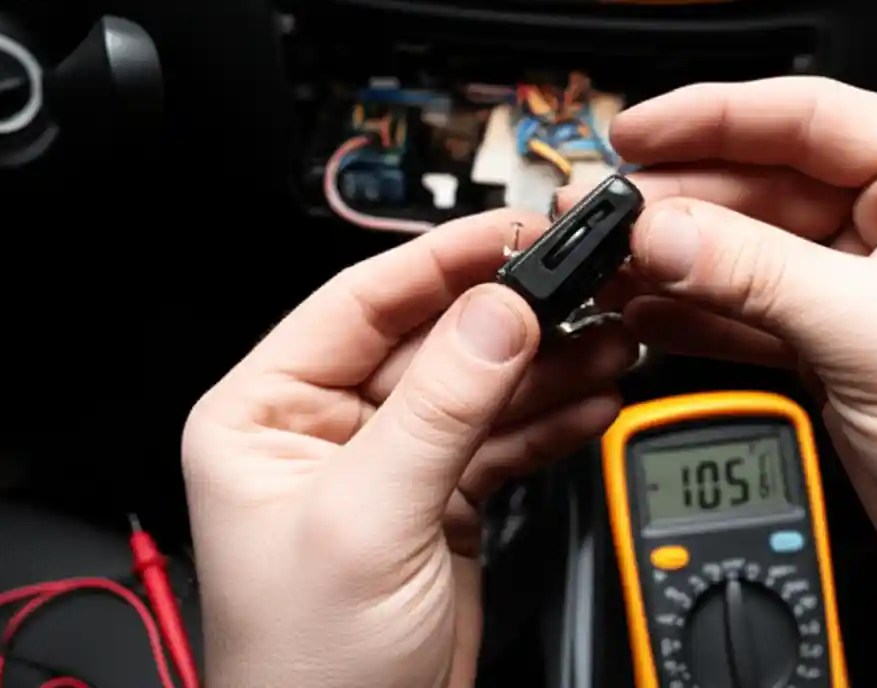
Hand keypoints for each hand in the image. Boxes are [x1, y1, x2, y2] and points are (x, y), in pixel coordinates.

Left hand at [181, 210, 636, 687]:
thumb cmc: (307, 665)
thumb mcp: (368, 518)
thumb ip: (439, 407)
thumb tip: (499, 311)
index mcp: (267, 412)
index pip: (361, 302)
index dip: (442, 261)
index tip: (514, 232)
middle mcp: (327, 427)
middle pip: (434, 339)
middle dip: (514, 317)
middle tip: (584, 290)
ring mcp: (390, 463)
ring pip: (479, 386)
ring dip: (547, 365)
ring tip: (608, 342)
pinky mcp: (441, 500)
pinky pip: (502, 439)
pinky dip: (551, 420)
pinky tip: (592, 399)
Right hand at [563, 77, 876, 686]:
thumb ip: (758, 274)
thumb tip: (664, 229)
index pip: (812, 119)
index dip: (713, 118)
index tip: (636, 133)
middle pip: (768, 184)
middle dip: (684, 200)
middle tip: (606, 216)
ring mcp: (867, 289)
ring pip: (750, 252)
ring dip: (679, 260)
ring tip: (611, 265)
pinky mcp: (838, 349)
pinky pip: (750, 313)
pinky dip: (697, 316)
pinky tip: (647, 312)